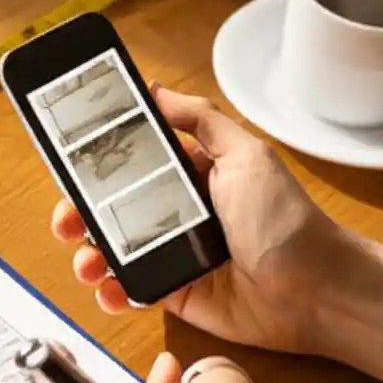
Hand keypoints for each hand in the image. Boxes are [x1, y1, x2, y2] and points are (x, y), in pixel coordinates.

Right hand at [52, 85, 357, 352]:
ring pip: (111, 251)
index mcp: (190, 174)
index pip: (130, 163)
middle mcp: (175, 212)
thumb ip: (200, 121)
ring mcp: (171, 254)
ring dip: (88, 255)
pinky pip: (130, 290)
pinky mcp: (173, 293)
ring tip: (87, 261)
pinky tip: (109, 289)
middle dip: (79, 213)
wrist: (315, 289)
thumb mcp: (246, 154)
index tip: (67, 164)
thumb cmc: (286, 219)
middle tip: (67, 220)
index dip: (96, 164)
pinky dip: (111, 293)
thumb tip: (157, 89)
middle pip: (109, 208)